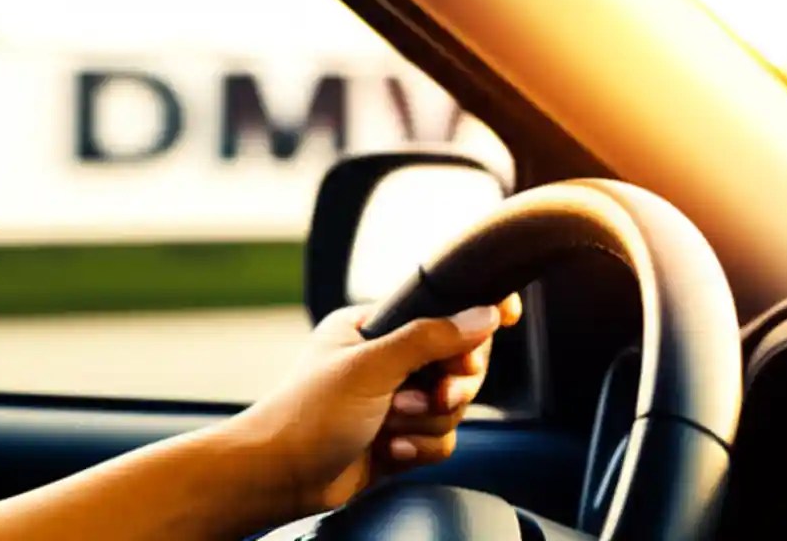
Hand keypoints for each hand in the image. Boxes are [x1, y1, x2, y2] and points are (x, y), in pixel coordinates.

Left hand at [229, 296, 522, 517]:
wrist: (281, 478)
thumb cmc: (308, 414)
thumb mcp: (371, 365)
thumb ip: (430, 338)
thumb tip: (483, 315)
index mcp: (374, 325)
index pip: (439, 308)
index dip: (474, 313)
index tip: (505, 316)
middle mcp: (388, 358)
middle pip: (459, 361)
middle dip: (450, 385)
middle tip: (433, 395)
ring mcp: (395, 399)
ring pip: (454, 405)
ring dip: (426, 421)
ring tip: (391, 424)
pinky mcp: (401, 436)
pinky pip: (442, 438)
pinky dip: (420, 446)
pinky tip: (388, 449)